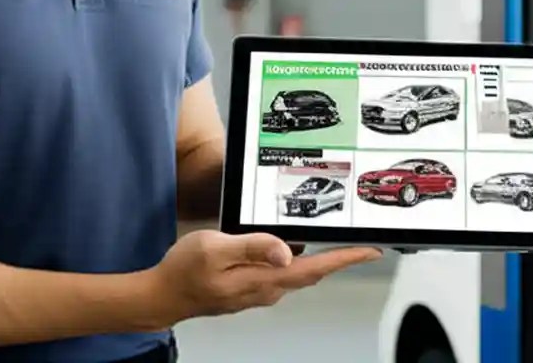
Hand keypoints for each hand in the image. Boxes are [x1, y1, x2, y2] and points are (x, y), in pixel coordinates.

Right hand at [148, 230, 379, 324]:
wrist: (162, 296)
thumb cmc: (183, 271)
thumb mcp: (214, 248)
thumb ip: (252, 247)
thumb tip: (285, 252)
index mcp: (263, 279)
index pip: (314, 268)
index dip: (345, 259)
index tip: (370, 250)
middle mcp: (266, 289)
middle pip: (311, 271)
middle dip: (338, 257)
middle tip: (360, 242)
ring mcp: (257, 291)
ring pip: (295, 271)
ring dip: (315, 257)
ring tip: (330, 237)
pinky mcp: (249, 288)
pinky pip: (279, 272)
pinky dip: (293, 259)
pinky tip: (288, 244)